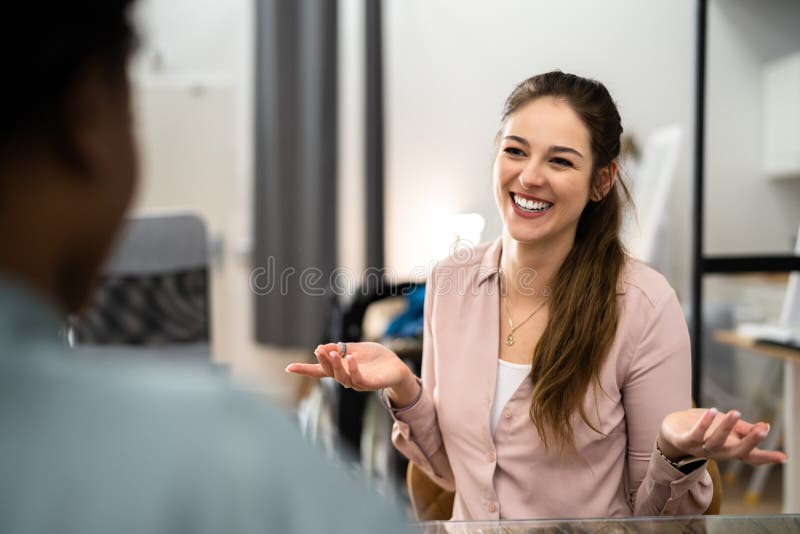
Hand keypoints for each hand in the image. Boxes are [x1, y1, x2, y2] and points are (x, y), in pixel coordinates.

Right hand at [285, 342, 419, 404]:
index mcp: (341, 370)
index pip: (320, 371)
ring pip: (341, 378)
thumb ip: (341, 349)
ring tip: (333, 352)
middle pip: (329, 373)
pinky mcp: (370, 384)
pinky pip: (358, 380)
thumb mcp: (356, 349)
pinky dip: (352, 369)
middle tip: (319, 350)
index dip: (305, 369)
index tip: (288, 368)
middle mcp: (346, 378)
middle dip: (323, 362)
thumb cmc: (376, 359)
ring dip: (336, 365)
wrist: (397, 367)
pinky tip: (350, 359)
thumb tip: (321, 347)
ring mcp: (358, 383)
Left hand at [658, 408, 787, 464]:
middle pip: (736, 452)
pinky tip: (712, 411)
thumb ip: (742, 429)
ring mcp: (699, 449)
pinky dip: (704, 424)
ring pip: (715, 442)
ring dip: (726, 428)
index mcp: (728, 450)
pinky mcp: (684, 441)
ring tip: (736, 412)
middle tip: (763, 430)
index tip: (784, 457)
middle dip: (750, 442)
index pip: (750, 456)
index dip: (766, 457)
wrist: (670, 432)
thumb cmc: (702, 429)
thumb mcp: (724, 427)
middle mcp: (716, 453)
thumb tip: (764, 426)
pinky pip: (695, 434)